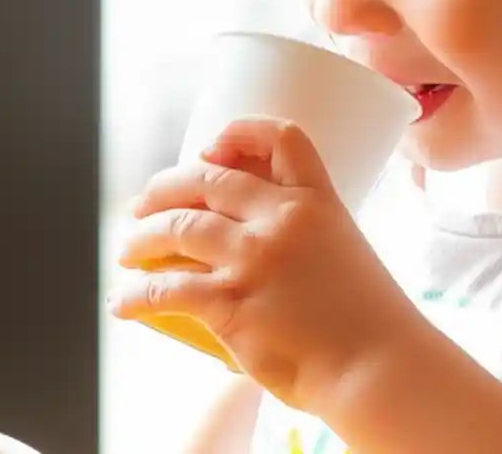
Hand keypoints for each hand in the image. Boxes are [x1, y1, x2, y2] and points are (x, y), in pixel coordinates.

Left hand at [110, 116, 422, 410]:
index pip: (281, 138)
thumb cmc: (369, 326)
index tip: (208, 149)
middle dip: (164, 189)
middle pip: (207, 178)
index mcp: (318, 202)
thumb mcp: (347, 256)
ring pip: (179, 225)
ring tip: (129, 251)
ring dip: (141, 237)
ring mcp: (254, 258)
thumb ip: (307, 242)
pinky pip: (166, 289)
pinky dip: (135, 295)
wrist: (378, 369)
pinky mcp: (232, 302)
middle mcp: (283, 219)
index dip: (238, 132)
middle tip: (143, 206)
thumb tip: (263, 255)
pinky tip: (123, 302)